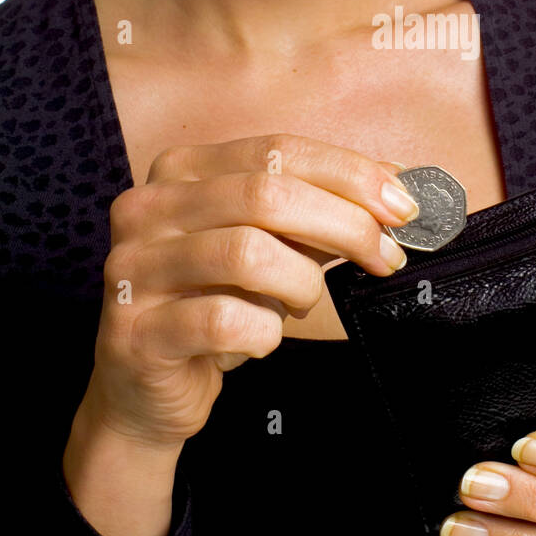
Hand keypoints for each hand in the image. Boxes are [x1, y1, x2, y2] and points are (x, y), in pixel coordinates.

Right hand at [82, 132, 416, 449]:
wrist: (149, 385)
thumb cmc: (217, 302)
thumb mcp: (271, 244)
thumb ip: (321, 210)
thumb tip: (397, 189)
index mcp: (181, 170)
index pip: (278, 150)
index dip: (350, 174)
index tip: (403, 208)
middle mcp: (147, 208)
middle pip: (267, 195)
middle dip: (346, 225)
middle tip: (386, 257)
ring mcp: (133, 269)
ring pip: (247, 253)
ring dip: (301, 283)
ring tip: (303, 302)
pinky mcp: (134, 332)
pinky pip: (223, 321)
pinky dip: (262, 331)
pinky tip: (261, 337)